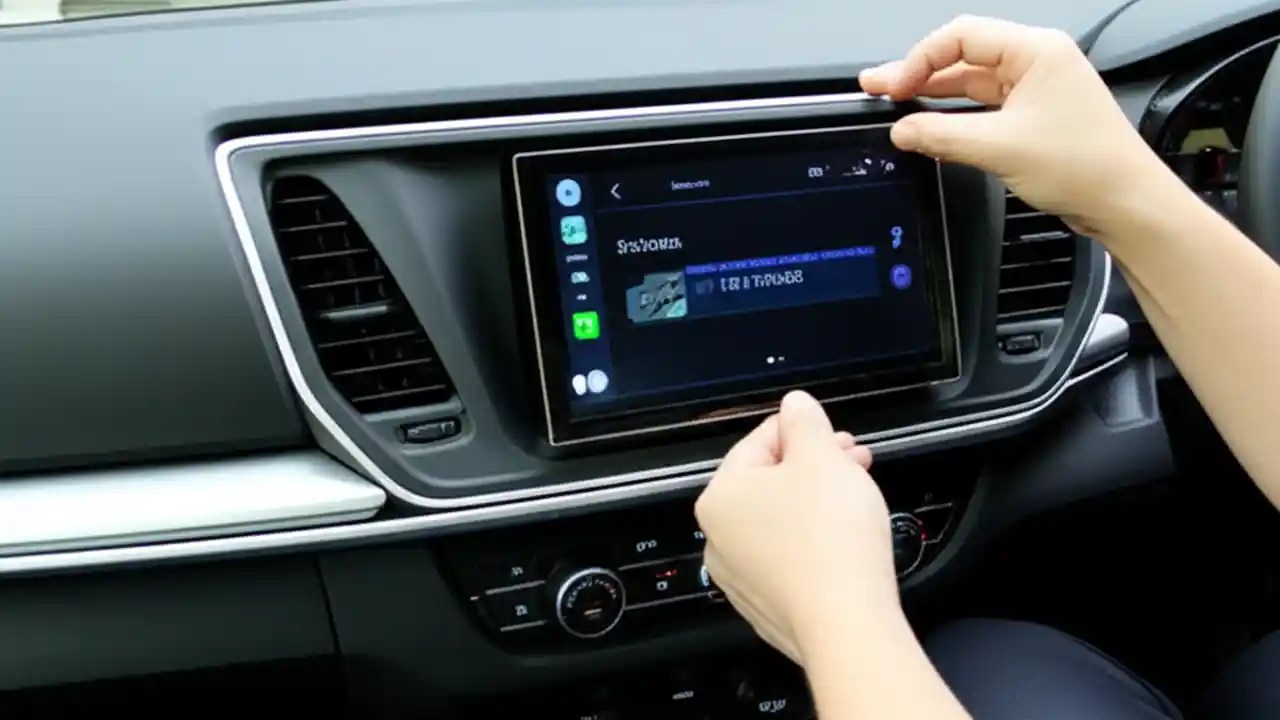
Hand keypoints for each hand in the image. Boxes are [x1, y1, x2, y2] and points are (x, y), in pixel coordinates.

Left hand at [695, 391, 897, 663]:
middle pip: (769, 483)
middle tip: (852, 462)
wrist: (847, 622)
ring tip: (856, 497)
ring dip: (818, 502)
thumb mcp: (821, 457)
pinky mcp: (769, 606)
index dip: (802, 430)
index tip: (832, 432)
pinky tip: (845, 541)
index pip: (758, 442)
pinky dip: (815, 543)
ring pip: (780, 522)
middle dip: (815, 466)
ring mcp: (742, 578)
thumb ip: (805, 422)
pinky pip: (790, 559)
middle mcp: (719, 539)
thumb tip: (795, 405)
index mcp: (720, 497)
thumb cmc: (830, 540)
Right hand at [858, 15, 1166, 235]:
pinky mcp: (1033, 118)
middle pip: (963, 57)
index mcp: (1036, 51)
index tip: (894, 86)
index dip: (920, 58)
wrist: (1125, 201)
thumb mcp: (999, 148)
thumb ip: (941, 135)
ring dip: (933, 96)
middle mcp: (1037, 62)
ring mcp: (1035, 90)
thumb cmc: (1086, 165)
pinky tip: (930, 127)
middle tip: (879, 88)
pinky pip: (983, 108)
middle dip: (918, 73)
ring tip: (895, 105)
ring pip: (971, 84)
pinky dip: (954, 117)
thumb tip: (903, 129)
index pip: (962, 36)